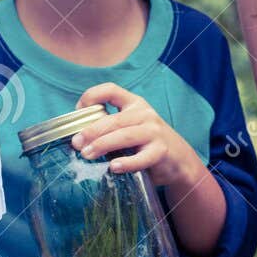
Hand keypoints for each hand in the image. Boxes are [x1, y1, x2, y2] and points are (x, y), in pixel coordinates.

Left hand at [73, 84, 205, 188]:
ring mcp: (154, 132)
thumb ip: (110, 127)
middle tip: (77, 143)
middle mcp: (145, 114)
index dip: (91, 96)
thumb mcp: (130, 128)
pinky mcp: (161, 151)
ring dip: (103, 145)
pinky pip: (142, 157)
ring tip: (87, 154)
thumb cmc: (146, 144)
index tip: (79, 111)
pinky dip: (127, 163)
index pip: (111, 89)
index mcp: (134, 103)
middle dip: (92, 131)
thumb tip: (78, 138)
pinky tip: (114, 167)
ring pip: (125, 136)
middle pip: (114, 119)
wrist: (179, 160)